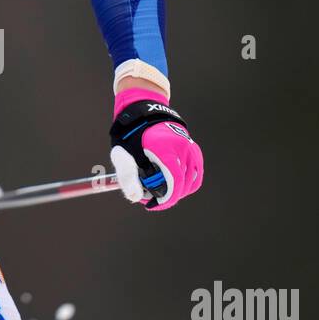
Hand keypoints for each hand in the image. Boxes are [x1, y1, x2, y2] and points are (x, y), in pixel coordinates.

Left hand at [108, 86, 203, 210]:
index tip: (153, 204)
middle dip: (168, 195)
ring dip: (177, 190)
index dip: (166, 199)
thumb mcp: (122, 155)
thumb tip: (135, 198)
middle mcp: (182, 148)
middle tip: (151, 197)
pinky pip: (196, 173)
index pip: (174, 181)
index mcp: (165, 148)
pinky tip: (171, 183)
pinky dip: (187, 182)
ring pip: (192, 181)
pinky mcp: (194, 150)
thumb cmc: (130, 136)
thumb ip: (127, 176)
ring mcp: (191, 148)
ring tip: (159, 189)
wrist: (143, 114)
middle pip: (183, 184)